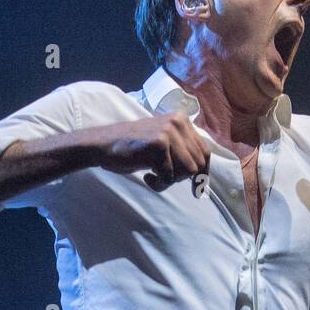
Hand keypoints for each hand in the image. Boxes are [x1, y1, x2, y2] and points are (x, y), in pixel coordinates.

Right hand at [86, 114, 209, 191]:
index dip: (203, 173)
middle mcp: (178, 123)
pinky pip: (169, 177)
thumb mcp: (164, 143)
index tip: (198, 189)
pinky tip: (147, 176)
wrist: (104, 145)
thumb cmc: (134, 148)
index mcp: (182, 120)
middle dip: (182, 178)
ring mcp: (168, 133)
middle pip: (197, 164)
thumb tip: (203, 173)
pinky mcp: (158, 145)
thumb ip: (183, 150)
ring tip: (154, 175)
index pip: (205, 152)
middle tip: (163, 176)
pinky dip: (158, 184)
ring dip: (170, 181)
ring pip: (187, 171)